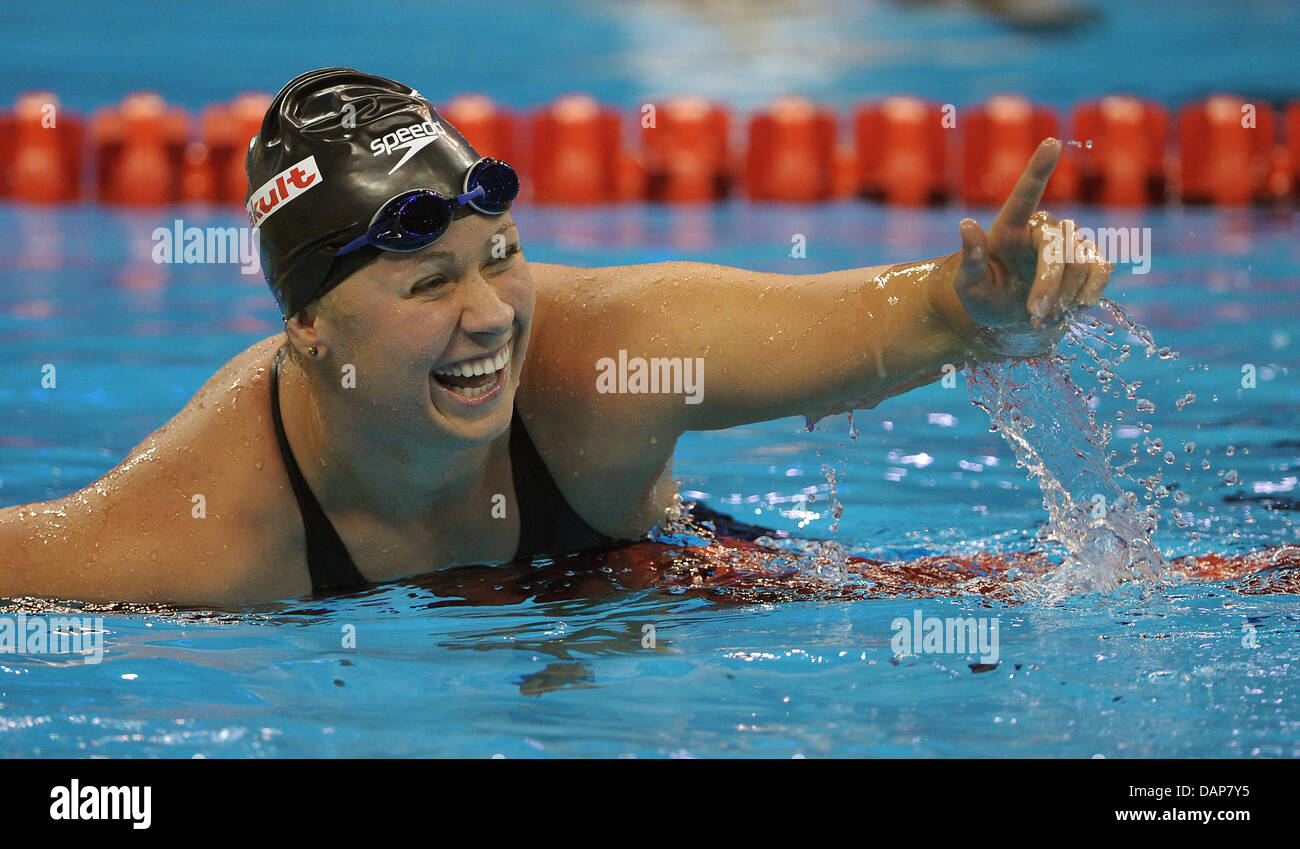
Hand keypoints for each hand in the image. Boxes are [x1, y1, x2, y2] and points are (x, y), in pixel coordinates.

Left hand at [939, 138, 1114, 357]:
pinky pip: (1101, 268)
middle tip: (1035, 314)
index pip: (1026, 193)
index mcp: (1010, 226)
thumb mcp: (968, 284)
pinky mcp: (1087, 261)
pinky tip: (1075, 308)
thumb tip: (966, 224)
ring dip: (1064, 296)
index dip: (1039, 168)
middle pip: (1058, 246)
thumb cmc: (983, 296)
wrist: (1007, 316)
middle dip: (1049, 284)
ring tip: (1042, 317)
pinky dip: (1090, 292)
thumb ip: (969, 258)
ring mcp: (1068, 243)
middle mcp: (1041, 228)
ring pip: (1081, 262)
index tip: (1052, 142)